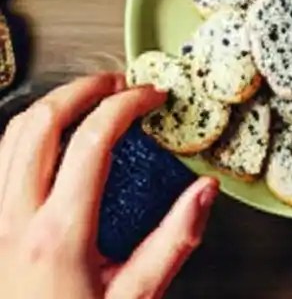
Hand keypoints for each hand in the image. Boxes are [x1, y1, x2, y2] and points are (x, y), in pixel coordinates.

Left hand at [0, 74, 218, 298]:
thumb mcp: (136, 298)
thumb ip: (173, 242)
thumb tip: (204, 193)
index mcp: (59, 233)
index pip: (93, 139)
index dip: (127, 103)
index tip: (152, 96)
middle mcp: (14, 219)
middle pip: (41, 122)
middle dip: (84, 89)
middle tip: (119, 83)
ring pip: (11, 135)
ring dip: (51, 107)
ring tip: (86, 101)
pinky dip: (23, 135)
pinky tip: (48, 142)